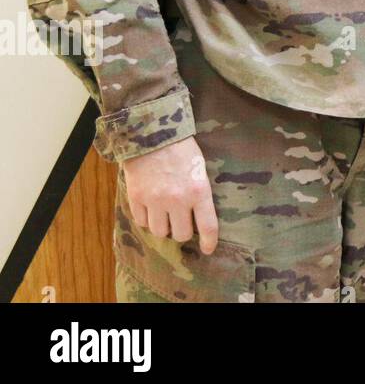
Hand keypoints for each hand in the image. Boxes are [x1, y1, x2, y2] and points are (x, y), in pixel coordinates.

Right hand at [121, 136, 218, 254]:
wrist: (152, 133)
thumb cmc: (181, 148)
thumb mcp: (199, 167)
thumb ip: (199, 191)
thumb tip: (199, 215)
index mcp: (198, 190)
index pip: (207, 225)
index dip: (209, 241)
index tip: (208, 249)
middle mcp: (177, 200)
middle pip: (181, 234)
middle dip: (182, 230)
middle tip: (181, 221)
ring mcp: (155, 201)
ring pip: (160, 232)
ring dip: (163, 226)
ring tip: (165, 214)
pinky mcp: (137, 198)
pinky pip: (142, 222)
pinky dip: (146, 219)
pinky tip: (150, 208)